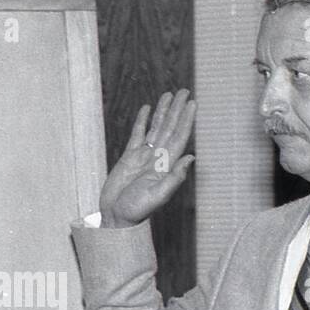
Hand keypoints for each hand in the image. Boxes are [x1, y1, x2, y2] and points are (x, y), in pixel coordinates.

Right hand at [98, 89, 195, 227]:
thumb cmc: (137, 211)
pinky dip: (142, 121)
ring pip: (156, 128)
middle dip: (177, 110)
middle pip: (170, 128)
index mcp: (166, 165)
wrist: (117, 217)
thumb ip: (174, 177)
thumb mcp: (157, 196)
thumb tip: (191, 157)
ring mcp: (144, 156)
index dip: (186, 120)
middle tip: (185, 91)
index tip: (192, 104)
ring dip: (163, 112)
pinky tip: (147, 109)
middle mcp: (157, 158)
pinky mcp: (129, 157)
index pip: (179, 136)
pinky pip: (138, 134)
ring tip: (169, 95)